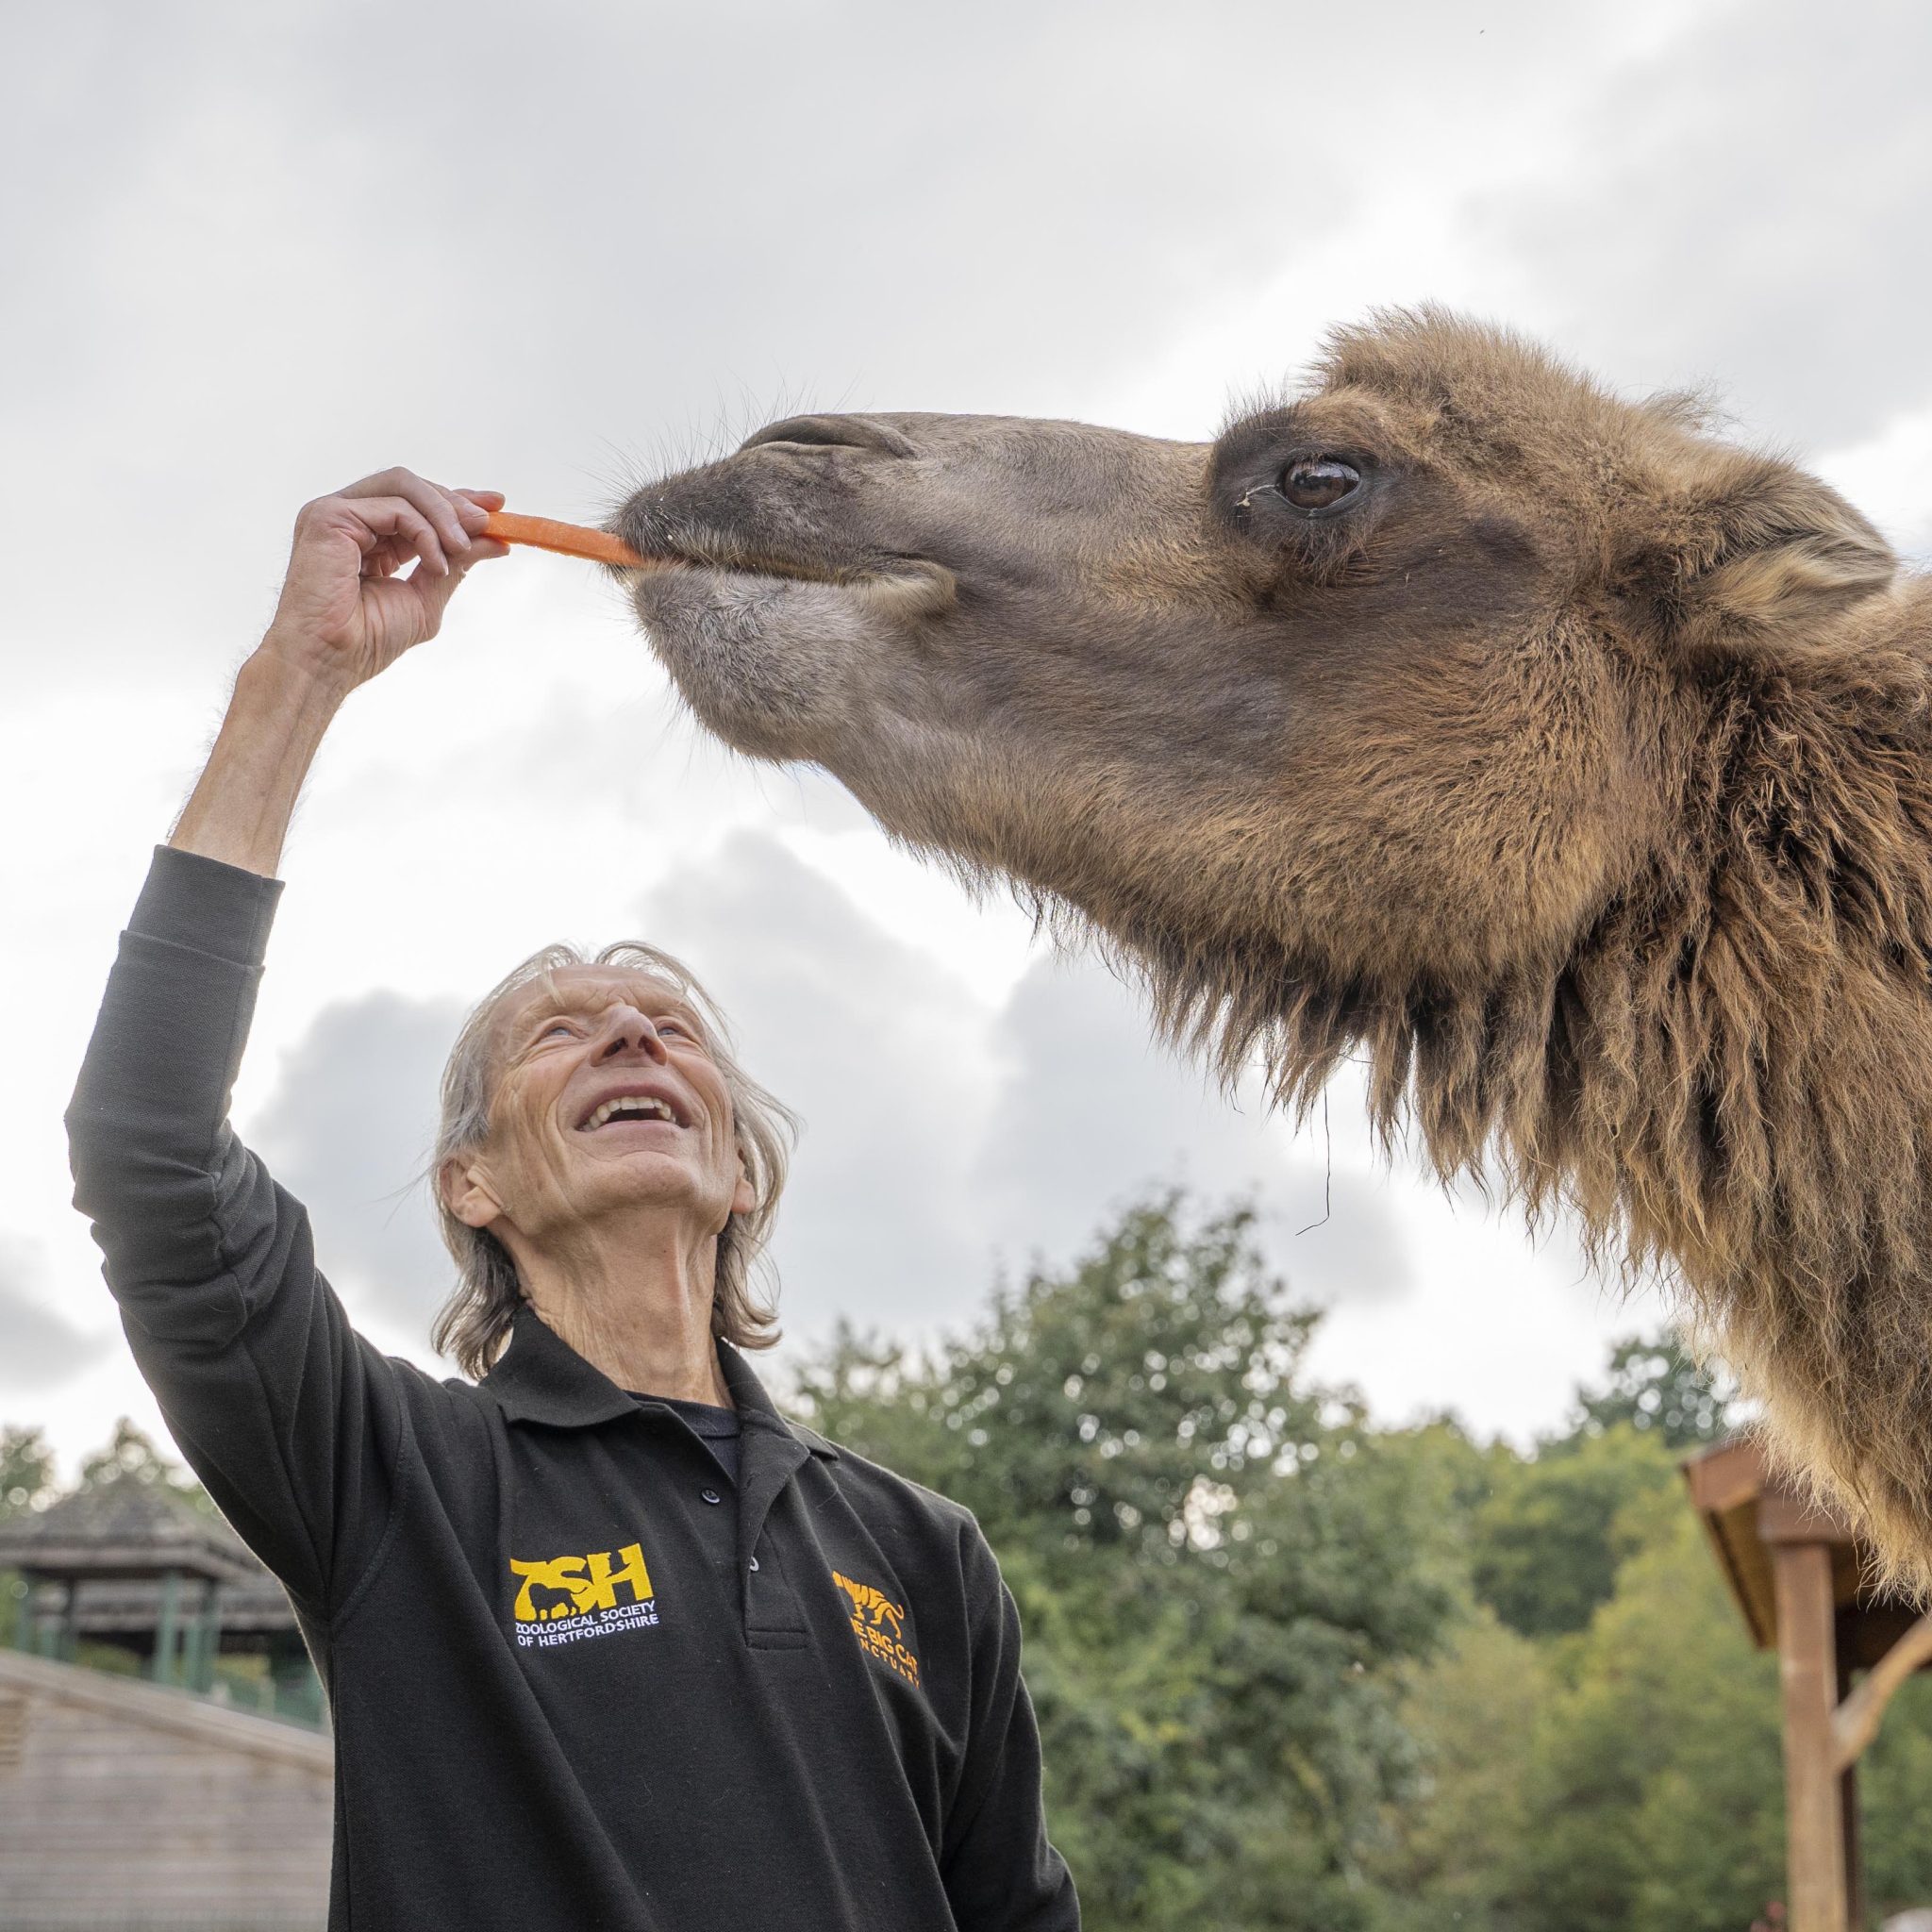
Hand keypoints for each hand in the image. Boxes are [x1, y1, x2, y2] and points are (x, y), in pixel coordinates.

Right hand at [260, 468, 508, 695]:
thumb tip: (495, 541)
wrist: (330, 661)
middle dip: (455, 502)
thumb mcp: (426, 597)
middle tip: (487, 524)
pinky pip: (394, 507)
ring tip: (462, 548)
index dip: (456, 500)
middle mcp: (349, 519)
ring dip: (444, 514)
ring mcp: (335, 513)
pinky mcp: (329, 516)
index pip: (414, 503)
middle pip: (410, 485)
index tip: (497, 507)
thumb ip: (456, 565)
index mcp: (367, 537)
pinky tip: (436, 563)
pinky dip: (425, 532)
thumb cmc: (366, 640)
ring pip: (403, 485)